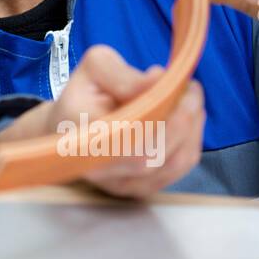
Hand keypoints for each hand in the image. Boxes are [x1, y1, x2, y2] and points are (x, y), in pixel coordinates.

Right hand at [0, 44, 205, 197]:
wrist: (67, 127)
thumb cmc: (83, 94)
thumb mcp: (95, 67)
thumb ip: (123, 75)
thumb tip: (158, 80)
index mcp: (82, 134)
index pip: (130, 134)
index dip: (163, 112)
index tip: (178, 84)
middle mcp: (99, 168)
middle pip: (155, 153)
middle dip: (183, 119)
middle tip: (191, 90)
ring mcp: (119, 184)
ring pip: (172, 163)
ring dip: (191, 130)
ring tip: (191, 101)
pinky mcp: (137, 190)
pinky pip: (177, 170)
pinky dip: (189, 143)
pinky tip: (188, 121)